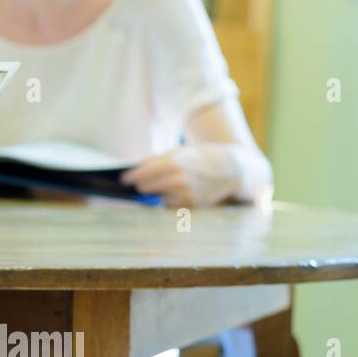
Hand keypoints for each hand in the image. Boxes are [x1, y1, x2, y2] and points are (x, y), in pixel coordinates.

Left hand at [120, 144, 244, 207]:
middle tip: (135, 185)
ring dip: (155, 194)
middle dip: (141, 186)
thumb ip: (159, 160)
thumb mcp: (182, 151)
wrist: (234, 169)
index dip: (131, 177)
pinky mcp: (193, 205)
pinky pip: (172, 204)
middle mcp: (178, 179)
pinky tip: (169, 194)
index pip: (143, 173)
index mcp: (173, 162)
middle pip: (147, 188)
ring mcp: (186, 194)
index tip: (123, 180)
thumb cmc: (203, 156)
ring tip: (150, 189)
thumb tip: (138, 167)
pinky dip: (168, 200)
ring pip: (158, 198)